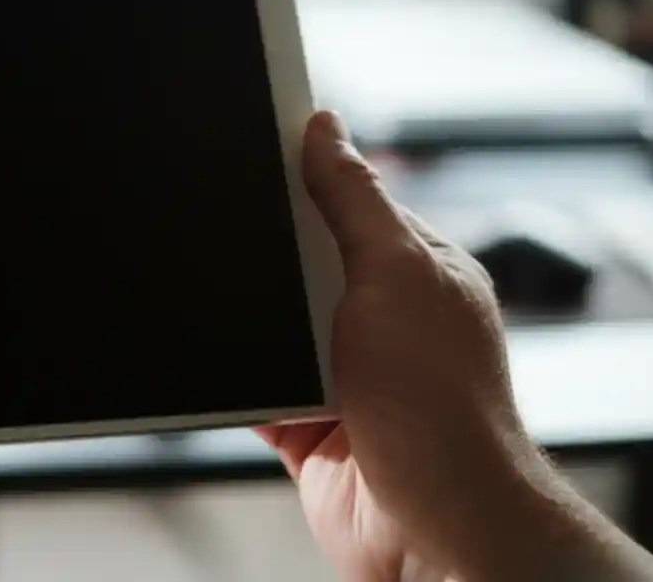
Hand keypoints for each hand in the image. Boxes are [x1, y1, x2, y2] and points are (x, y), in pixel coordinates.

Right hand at [259, 112, 652, 580]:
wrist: (428, 524)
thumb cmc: (436, 403)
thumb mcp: (396, 274)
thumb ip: (354, 202)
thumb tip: (324, 127)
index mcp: (416, 271)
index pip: (351, 202)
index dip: (304, 175)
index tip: (250, 146)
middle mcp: (380, 319)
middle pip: (301, 261)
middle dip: (267, 254)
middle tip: (221, 229)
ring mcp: (341, 372)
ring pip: (270, 324)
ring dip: (249, 323)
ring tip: (219, 301)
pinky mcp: (304, 422)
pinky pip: (251, 387)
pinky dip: (234, 381)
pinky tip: (216, 365)